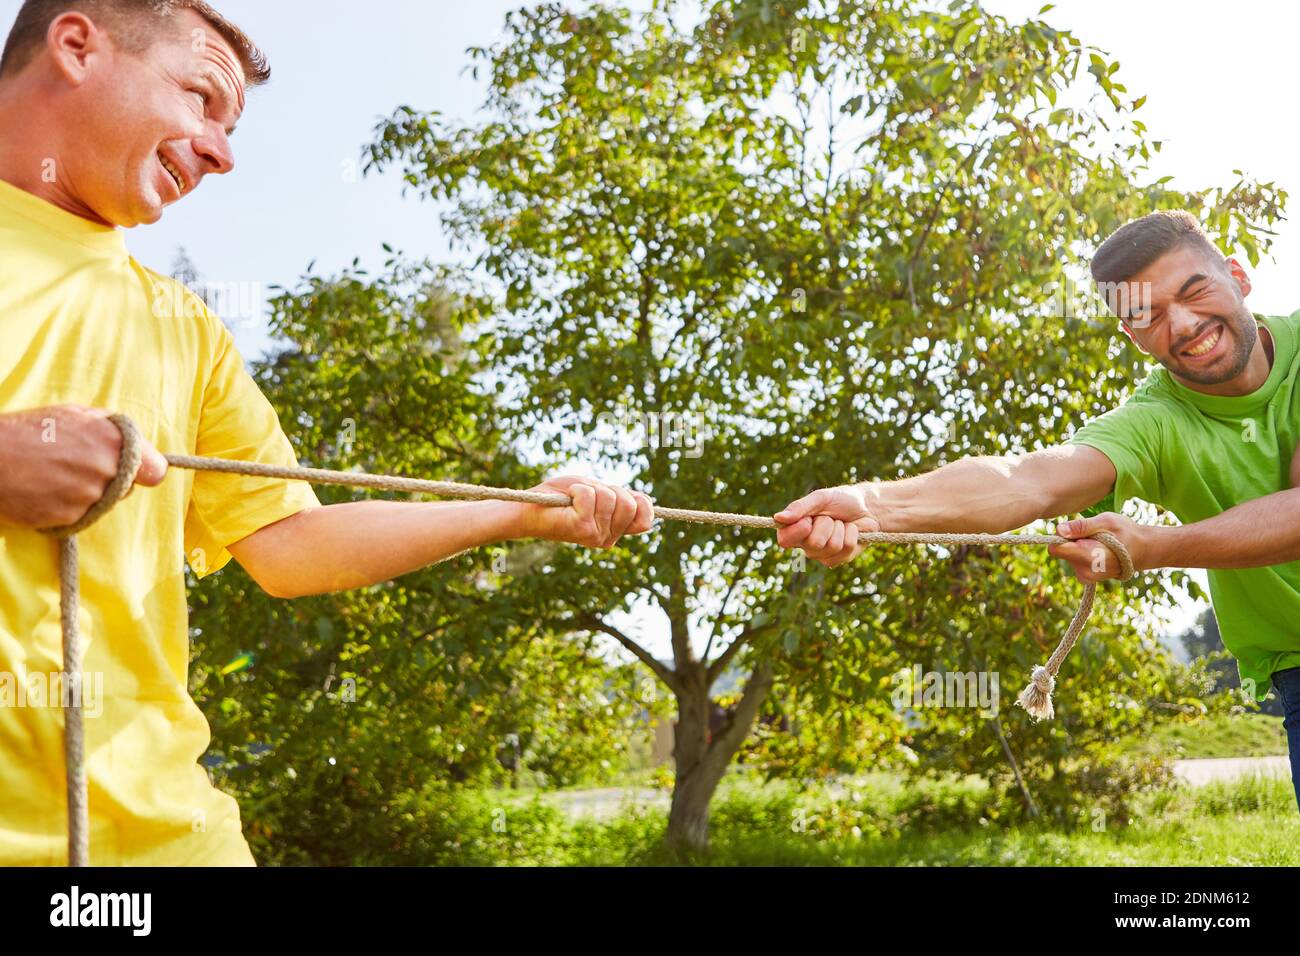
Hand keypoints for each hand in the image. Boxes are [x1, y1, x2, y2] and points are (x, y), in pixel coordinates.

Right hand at [0, 405, 167, 529]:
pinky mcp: (68, 518)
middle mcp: (106, 471)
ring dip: (86, 494)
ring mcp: (88, 497)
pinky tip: (45, 490)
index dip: (145, 470)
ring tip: (55, 476)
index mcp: (113, 441)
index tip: (136, 469)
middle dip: (110, 480)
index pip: (155, 471)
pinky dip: (66, 507)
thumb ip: (110, 430)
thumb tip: (136, 445)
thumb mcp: (74, 414)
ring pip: (102, 503)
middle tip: (78, 467)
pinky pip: (79, 516)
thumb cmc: (29, 430)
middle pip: (126, 488)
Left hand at [521, 475, 653, 547]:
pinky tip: (567, 499)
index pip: (645, 520)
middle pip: (630, 505)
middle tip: (588, 495)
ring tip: (574, 498)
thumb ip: (620, 497)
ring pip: (610, 498)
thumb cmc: (560, 497)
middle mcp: (607, 538)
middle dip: (611, 490)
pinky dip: (577, 489)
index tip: (621, 494)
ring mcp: (595, 535)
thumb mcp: (597, 492)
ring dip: (590, 489)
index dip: (641, 503)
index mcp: (613, 531)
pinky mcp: (581, 528)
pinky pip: (590, 496)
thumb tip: (644, 501)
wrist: (527, 508)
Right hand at [772, 484, 880, 566]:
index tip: (808, 520)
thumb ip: (799, 507)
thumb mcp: (820, 498)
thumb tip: (778, 517)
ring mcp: (823, 555)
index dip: (797, 531)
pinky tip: (851, 531)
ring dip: (840, 528)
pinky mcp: (839, 559)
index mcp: (796, 529)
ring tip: (841, 522)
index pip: (784, 540)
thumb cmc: (840, 500)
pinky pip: (846, 548)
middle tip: (830, 517)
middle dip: (826, 524)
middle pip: (814, 543)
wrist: (867, 507)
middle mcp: (806, 545)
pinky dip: (852, 534)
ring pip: (832, 545)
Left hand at [1048, 512, 1154, 582]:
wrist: (1143, 550)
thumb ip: (1082, 526)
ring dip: (1078, 546)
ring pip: (1067, 555)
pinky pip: (1074, 560)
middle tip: (1092, 534)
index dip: (1059, 536)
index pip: (1056, 549)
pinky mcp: (1085, 578)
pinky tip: (1097, 550)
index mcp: (1088, 557)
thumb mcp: (1106, 522)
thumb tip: (1059, 530)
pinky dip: (1082, 553)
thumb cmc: (1126, 532)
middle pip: (1061, 551)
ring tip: (1098, 542)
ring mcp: (1085, 577)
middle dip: (1072, 540)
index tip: (1072, 529)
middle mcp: (1084, 571)